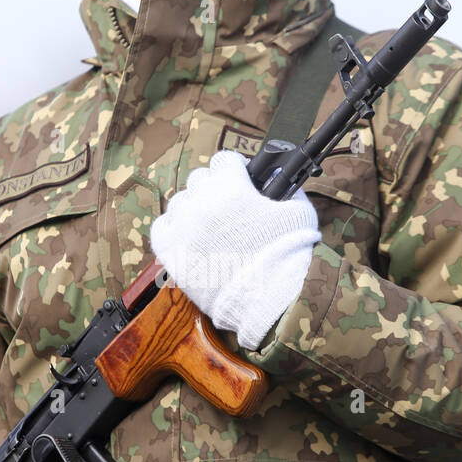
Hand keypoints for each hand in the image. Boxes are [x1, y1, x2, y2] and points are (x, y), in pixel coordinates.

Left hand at [149, 150, 320, 350]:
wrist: (266, 302)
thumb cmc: (285, 258)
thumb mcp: (299, 215)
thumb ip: (290, 190)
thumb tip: (282, 181)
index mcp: (231, 188)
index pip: (224, 160)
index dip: (236, 169)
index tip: (242, 180)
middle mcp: (201, 203)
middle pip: (200, 179)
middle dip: (215, 188)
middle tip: (229, 207)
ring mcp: (182, 228)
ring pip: (180, 202)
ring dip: (195, 208)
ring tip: (212, 227)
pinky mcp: (171, 254)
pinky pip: (162, 228)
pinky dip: (175, 229)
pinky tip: (191, 237)